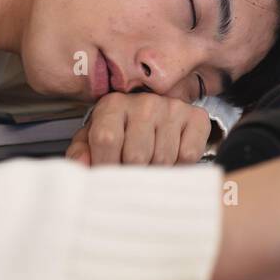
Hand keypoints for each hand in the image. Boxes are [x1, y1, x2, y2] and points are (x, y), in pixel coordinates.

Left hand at [66, 92, 212, 165]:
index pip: (106, 139)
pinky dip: (178, 166)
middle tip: (131, 175)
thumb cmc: (122, 133)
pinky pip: (187, 156)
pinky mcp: (197, 118)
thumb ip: (82, 154)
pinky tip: (170, 159)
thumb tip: (82, 166)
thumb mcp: (94, 141)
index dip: (105, 165)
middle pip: (136, 155)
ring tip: (149, 166)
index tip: (107, 177)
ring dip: (155, 172)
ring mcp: (172, 108)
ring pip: (162, 159)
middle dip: (132, 174)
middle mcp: (144, 102)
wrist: (158, 119)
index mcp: (113, 105)